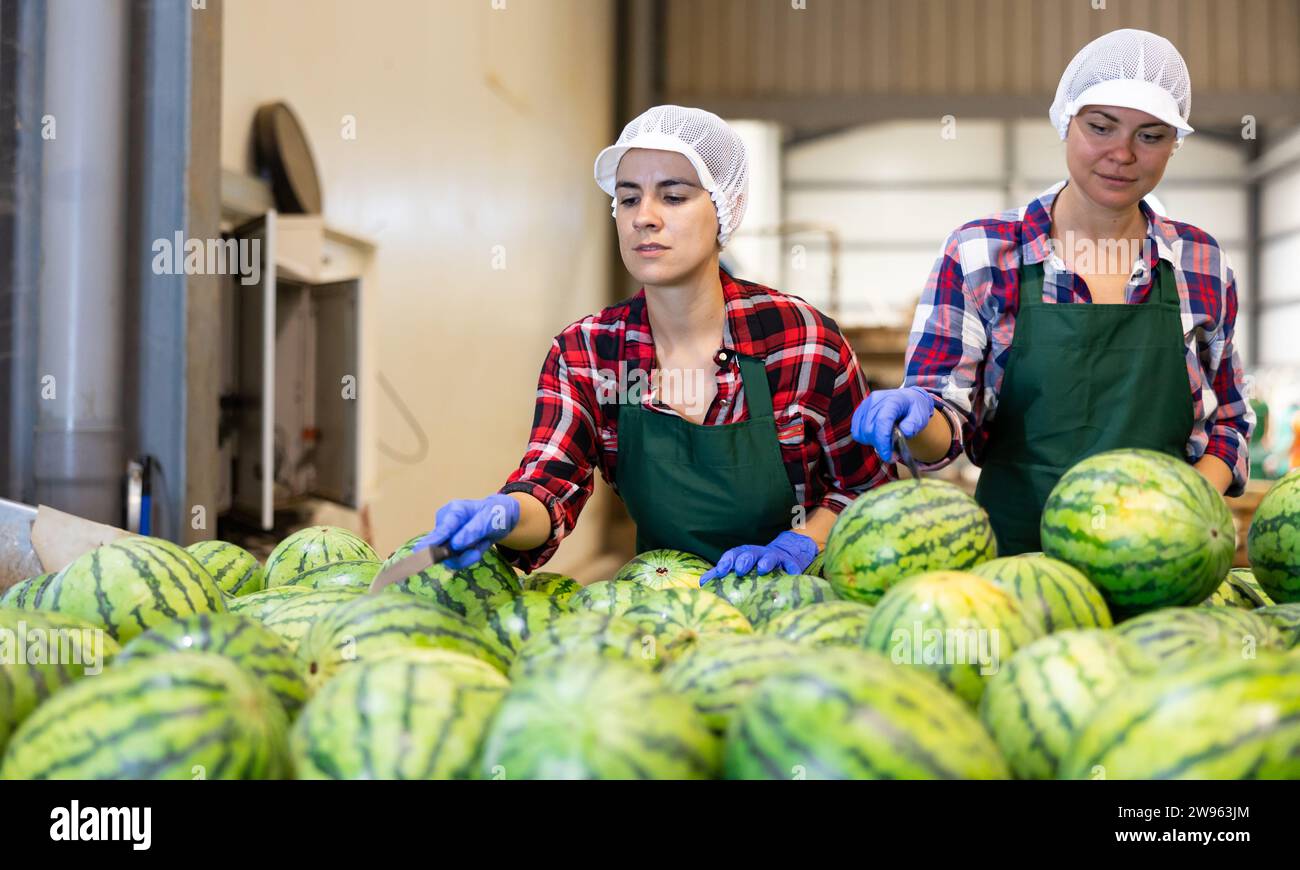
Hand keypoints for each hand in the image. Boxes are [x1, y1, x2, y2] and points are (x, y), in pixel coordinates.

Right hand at [417, 494, 520, 569]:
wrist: (503, 517)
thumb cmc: (496, 513)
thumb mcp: (490, 519)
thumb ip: (473, 530)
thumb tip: (455, 544)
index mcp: (454, 511)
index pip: (442, 529)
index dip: (432, 542)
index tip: (419, 552)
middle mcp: (446, 522)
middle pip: (441, 546)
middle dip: (460, 554)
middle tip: (476, 552)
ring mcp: (446, 535)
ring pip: (449, 556)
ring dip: (467, 555)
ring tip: (482, 544)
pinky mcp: (450, 545)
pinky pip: (455, 559)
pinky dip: (468, 556)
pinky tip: (478, 547)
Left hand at [700, 530, 819, 583]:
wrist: (780, 557)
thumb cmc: (753, 566)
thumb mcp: (737, 567)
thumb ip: (719, 574)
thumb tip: (701, 583)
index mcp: (743, 554)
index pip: (733, 554)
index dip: (726, 561)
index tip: (720, 571)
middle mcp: (758, 553)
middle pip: (750, 553)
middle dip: (744, 560)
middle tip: (739, 570)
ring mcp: (774, 557)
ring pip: (769, 557)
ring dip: (765, 562)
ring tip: (762, 570)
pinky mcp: (789, 564)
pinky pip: (791, 566)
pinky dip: (792, 570)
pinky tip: (792, 575)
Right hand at [850, 387, 934, 462]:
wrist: (907, 398)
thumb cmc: (914, 408)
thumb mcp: (920, 416)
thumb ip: (912, 426)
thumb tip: (901, 435)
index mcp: (892, 400)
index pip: (882, 422)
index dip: (883, 441)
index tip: (888, 456)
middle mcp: (875, 400)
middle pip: (869, 429)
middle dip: (879, 445)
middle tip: (891, 454)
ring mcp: (865, 405)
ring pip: (861, 431)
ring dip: (872, 442)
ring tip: (885, 442)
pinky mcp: (859, 411)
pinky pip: (856, 430)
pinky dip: (865, 438)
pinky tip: (877, 437)